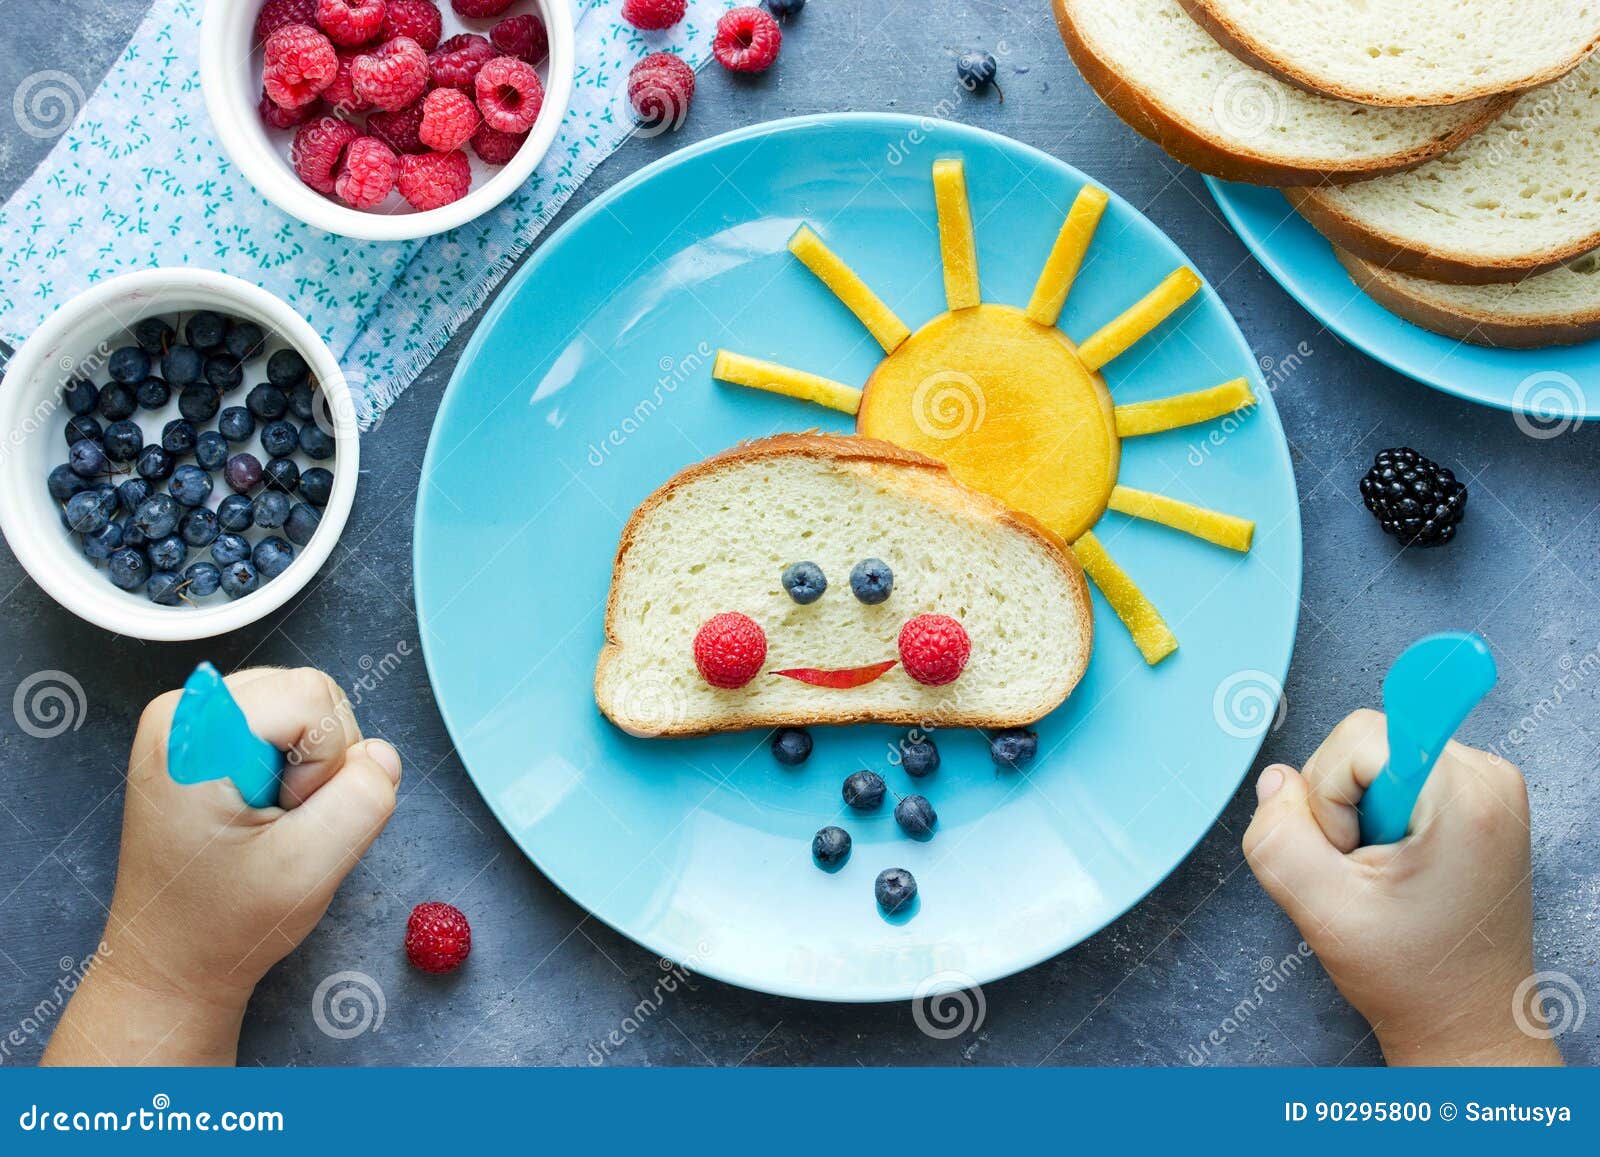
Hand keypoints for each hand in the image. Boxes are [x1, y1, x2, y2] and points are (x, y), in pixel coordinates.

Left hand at [43, 668, 401, 1065]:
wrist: (170, 961)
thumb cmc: (224, 922)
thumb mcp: (309, 871)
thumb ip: (363, 801)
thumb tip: (380, 756)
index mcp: (194, 731)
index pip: (311, 698)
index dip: (325, 760)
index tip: (289, 815)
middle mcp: (185, 709)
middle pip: (312, 693)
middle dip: (323, 759)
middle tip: (284, 822)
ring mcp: (193, 720)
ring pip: (308, 705)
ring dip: (314, 764)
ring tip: (273, 820)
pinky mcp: (207, 736)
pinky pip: (289, 724)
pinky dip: (298, 766)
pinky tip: (265, 811)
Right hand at [1243, 709, 1558, 1066]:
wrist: (1468, 1021)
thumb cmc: (1415, 977)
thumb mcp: (1322, 911)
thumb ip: (1278, 837)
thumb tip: (1275, 782)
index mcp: (1465, 798)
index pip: (1360, 738)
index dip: (1328, 792)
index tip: (1351, 851)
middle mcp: (1489, 779)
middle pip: (1366, 741)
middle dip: (1339, 803)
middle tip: (1362, 870)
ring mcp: (1488, 787)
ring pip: (1376, 756)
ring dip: (1356, 812)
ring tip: (1381, 873)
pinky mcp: (1477, 800)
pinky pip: (1397, 773)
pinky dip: (1378, 815)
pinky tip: (1394, 865)